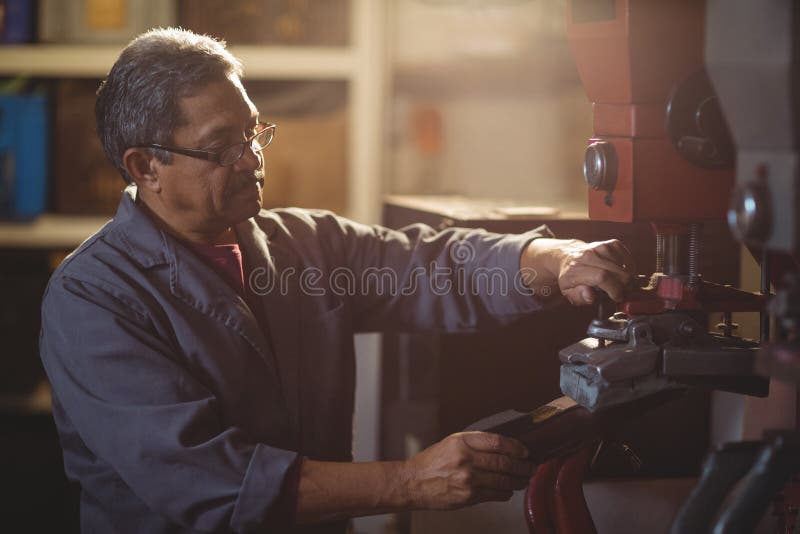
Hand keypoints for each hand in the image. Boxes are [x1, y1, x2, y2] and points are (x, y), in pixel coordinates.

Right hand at [402, 432, 534, 509]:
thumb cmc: (432, 462)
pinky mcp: (469, 496)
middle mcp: (466, 459)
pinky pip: (495, 494)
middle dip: (523, 466)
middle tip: (532, 466)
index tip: (525, 451)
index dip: (516, 447)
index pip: (498, 442)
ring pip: (503, 480)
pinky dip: (505, 492)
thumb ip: (475, 442)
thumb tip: (504, 446)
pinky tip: (509, 489)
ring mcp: (468, 480)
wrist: (413, 483)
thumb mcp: (452, 442)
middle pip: (504, 462)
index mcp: (462, 442)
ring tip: (525, 479)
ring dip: (518, 481)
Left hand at [522, 238, 632, 303]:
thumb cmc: (572, 278)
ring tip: (622, 284)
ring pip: (623, 265)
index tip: (618, 297)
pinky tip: (622, 272)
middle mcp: (587, 256)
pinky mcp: (609, 243)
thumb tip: (589, 295)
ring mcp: (599, 247)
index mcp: (575, 270)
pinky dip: (628, 266)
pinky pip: (626, 256)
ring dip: (628, 277)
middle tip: (624, 293)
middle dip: (625, 286)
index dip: (614, 289)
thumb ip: (579, 297)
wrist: (568, 257)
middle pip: (616, 272)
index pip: (601, 277)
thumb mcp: (569, 293)